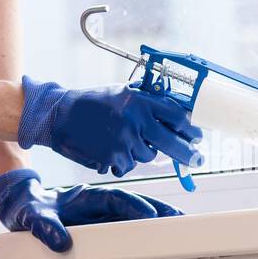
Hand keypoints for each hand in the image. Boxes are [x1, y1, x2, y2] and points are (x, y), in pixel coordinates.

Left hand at [0, 168, 183, 252]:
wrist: (19, 204)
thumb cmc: (26, 208)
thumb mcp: (30, 217)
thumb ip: (44, 227)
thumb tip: (62, 242)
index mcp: (83, 196)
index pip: (114, 199)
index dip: (133, 206)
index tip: (151, 216)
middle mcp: (95, 203)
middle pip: (130, 204)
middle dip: (154, 209)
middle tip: (178, 217)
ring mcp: (97, 213)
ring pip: (130, 213)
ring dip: (153, 216)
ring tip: (176, 223)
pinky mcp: (97, 224)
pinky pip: (122, 224)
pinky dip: (140, 227)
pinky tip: (155, 232)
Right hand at [17, 75, 204, 176]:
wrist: (59, 115)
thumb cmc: (91, 103)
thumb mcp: (121, 93)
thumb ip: (146, 104)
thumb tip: (175, 118)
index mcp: (140, 100)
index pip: (177, 115)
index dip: (191, 128)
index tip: (198, 136)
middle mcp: (135, 120)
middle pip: (173, 143)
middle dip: (188, 153)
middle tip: (197, 159)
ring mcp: (125, 140)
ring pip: (148, 155)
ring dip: (142, 152)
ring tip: (122, 140)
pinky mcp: (114, 157)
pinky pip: (129, 165)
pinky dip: (123, 161)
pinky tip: (109, 148)